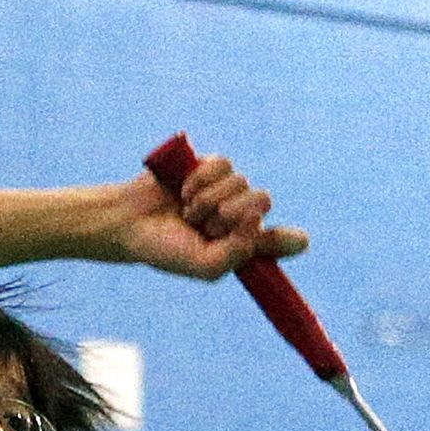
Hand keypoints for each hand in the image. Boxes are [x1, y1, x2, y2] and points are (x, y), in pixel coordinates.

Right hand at [114, 153, 306, 280]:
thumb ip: (237, 253)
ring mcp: (229, 188)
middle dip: (231, 214)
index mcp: (244, 244)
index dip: (288, 240)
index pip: (279, 240)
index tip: (299, 241)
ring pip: (241, 182)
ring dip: (209, 200)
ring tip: (187, 212)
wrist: (130, 222)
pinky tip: (183, 191)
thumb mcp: (204, 266)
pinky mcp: (213, 166)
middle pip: (262, 201)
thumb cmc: (165, 250)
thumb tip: (259, 217)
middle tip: (205, 227)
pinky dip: (201, 179)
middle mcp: (242, 215)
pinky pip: (223, 164)